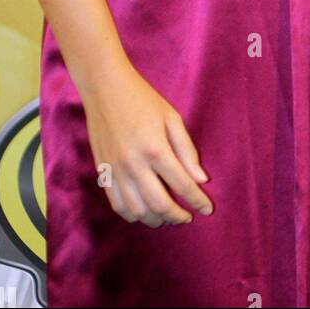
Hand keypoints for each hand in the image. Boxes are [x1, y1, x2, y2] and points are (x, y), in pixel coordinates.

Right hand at [80, 63, 213, 226]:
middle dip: (177, 216)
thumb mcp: (172, 118)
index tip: (207, 209)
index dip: (197, 201)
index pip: (182, 185)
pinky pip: (117, 205)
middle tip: (187, 217)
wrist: (105, 88)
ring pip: (137, 211)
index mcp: (155, 149)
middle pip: (159, 205)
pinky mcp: (102, 172)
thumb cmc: (143, 99)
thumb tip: (200, 180)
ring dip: (155, 220)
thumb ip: (187, 150)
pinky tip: (144, 212)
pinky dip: (132, 215)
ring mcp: (115, 171)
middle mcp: (134, 165)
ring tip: (167, 217)